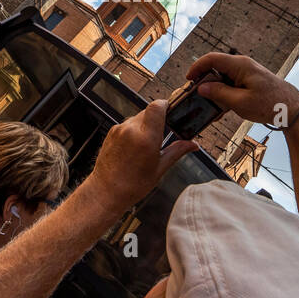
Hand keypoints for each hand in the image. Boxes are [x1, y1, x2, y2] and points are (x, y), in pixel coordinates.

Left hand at [85, 100, 195, 215]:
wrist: (106, 192)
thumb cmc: (131, 185)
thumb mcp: (160, 168)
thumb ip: (177, 151)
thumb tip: (192, 145)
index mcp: (146, 138)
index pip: (157, 106)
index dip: (166, 105)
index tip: (172, 111)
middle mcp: (131, 130)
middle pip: (149, 111)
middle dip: (158, 120)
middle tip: (161, 136)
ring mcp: (119, 130)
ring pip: (138, 118)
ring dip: (145, 126)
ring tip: (146, 147)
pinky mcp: (112, 132)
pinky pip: (128, 125)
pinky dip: (135, 132)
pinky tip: (135, 148)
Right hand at [186, 52, 298, 127]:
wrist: (292, 109)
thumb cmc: (270, 104)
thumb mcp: (240, 102)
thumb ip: (219, 93)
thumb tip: (202, 87)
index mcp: (240, 65)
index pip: (212, 59)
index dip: (197, 67)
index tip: (188, 79)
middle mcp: (242, 66)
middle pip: (216, 69)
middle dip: (205, 82)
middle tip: (197, 97)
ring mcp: (246, 73)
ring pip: (223, 79)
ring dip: (215, 92)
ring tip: (210, 109)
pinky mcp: (249, 82)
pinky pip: (231, 85)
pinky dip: (224, 95)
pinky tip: (221, 110)